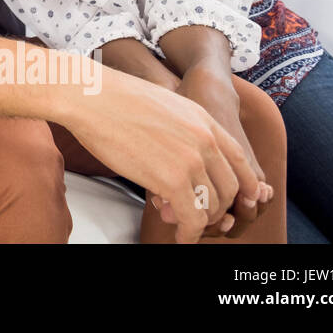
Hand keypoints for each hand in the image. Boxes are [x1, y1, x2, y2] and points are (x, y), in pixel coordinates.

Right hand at [58, 68, 263, 243]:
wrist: (89, 96)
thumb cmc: (113, 99)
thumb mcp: (161, 106)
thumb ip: (180, 131)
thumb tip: (177, 159)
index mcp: (202, 119)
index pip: (240, 160)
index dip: (243, 186)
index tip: (238, 200)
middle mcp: (204, 139)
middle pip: (230, 188)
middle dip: (216, 207)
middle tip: (196, 213)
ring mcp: (191, 160)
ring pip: (213, 206)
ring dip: (198, 220)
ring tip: (177, 221)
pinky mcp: (172, 180)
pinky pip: (193, 219)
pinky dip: (189, 233)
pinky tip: (180, 236)